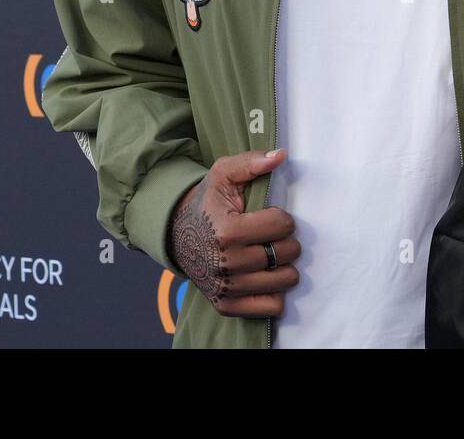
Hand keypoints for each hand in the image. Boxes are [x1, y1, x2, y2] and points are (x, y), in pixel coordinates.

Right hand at [168, 148, 299, 317]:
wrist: (176, 233)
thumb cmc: (207, 203)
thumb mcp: (222, 175)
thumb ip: (251, 163)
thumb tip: (280, 156)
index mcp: (227, 231)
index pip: (281, 225)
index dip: (281, 217)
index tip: (269, 216)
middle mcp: (226, 263)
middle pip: (286, 253)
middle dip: (285, 240)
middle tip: (271, 235)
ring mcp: (226, 287)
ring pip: (284, 281)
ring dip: (284, 266)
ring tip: (270, 254)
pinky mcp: (226, 305)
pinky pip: (271, 307)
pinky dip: (274, 293)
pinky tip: (265, 276)